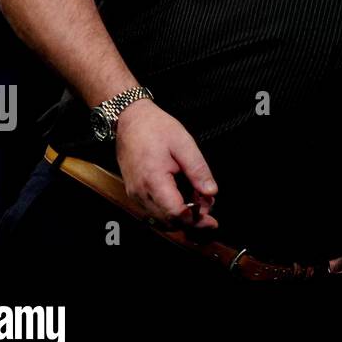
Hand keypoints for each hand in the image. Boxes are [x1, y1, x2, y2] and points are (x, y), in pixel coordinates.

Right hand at [115, 98, 218, 231]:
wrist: (129, 120)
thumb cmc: (156, 128)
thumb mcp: (184, 144)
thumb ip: (198, 170)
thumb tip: (211, 192)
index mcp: (153, 180)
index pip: (175, 213)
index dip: (196, 220)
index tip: (211, 220)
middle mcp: (140, 192)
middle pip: (168, 221)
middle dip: (191, 220)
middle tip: (209, 208)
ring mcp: (134, 193)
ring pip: (159, 219)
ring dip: (180, 217)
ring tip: (198, 202)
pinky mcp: (134, 191)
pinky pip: (152, 210)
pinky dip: (169, 211)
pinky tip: (182, 200)